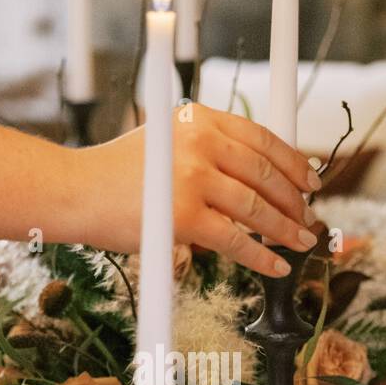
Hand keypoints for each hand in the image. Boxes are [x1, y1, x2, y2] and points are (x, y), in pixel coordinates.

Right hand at [82, 105, 318, 276]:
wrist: (75, 192)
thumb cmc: (117, 174)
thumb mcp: (166, 141)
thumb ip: (206, 149)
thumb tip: (257, 175)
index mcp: (199, 118)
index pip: (262, 138)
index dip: (293, 163)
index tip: (311, 181)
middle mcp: (201, 142)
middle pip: (265, 173)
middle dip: (294, 201)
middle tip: (308, 219)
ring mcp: (194, 179)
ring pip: (257, 208)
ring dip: (285, 229)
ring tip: (301, 242)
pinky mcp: (187, 217)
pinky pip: (236, 241)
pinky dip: (262, 257)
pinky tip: (277, 266)